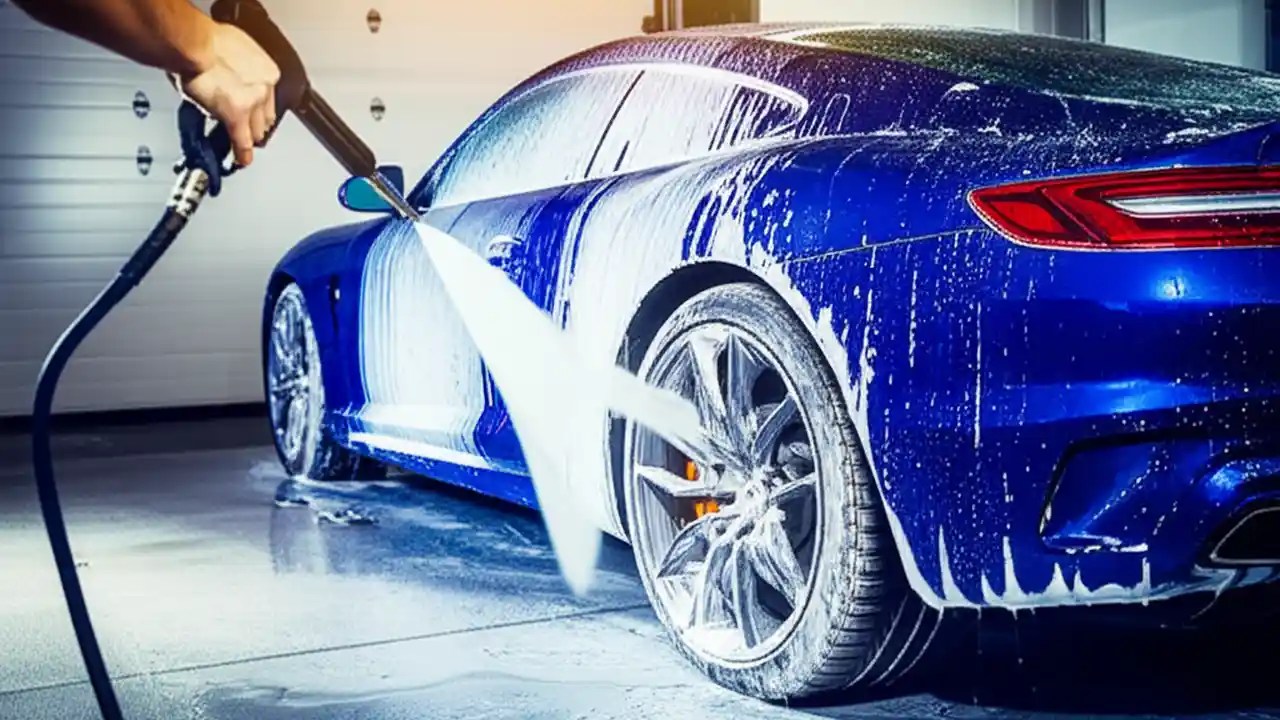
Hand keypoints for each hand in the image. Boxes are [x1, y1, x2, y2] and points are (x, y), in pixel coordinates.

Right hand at [179, 21, 279, 166]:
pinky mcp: (237, 116)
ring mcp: (253, 103)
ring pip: (256, 131)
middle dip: (257, 124)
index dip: (260, 107)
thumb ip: (233, 68)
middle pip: (266, 116)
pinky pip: (242, 142)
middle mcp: (264, 86)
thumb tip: (223, 74)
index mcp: (264, 68)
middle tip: (249, 130)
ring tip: (241, 145)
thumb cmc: (202, 40)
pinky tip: (241, 160)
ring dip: (248, 137)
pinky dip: (242, 154)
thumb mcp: (228, 50)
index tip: (255, 110)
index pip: (269, 96)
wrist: (194, 42)